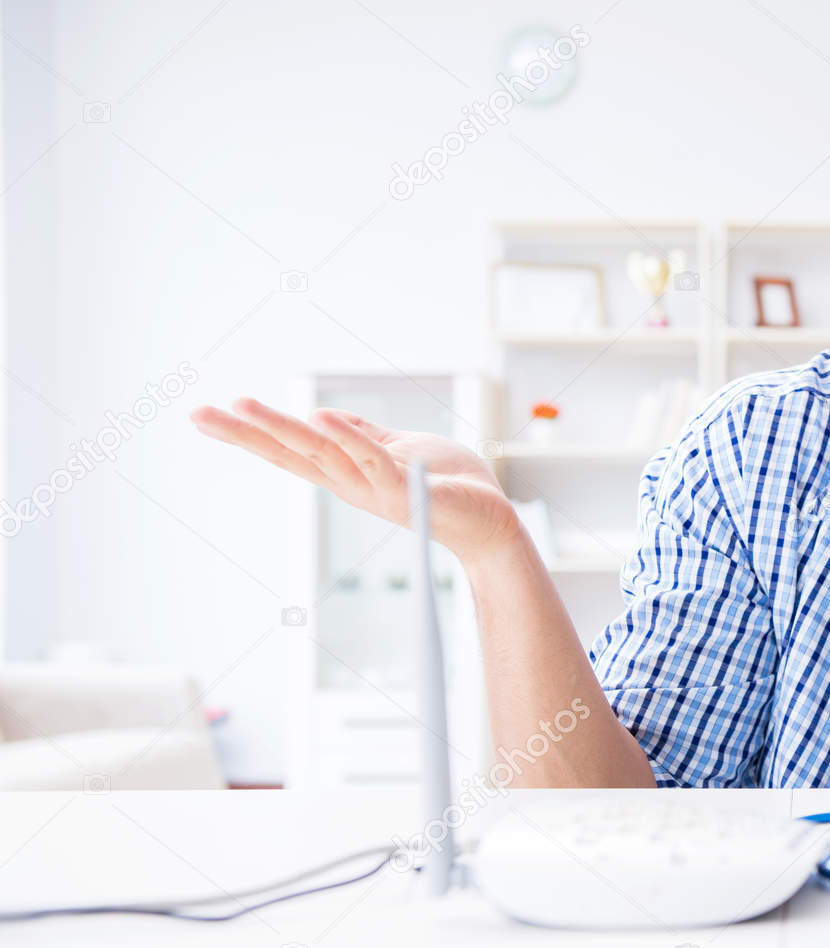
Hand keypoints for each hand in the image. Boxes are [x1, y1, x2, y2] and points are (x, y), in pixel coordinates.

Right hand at [190, 398, 521, 564]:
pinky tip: (323, 419)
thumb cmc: (449, 485)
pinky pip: (375, 463)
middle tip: (199, 413)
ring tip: (243, 405)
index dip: (248, 434)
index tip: (203, 415)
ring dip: (284, 428)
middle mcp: (355, 484)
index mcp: (348, 473)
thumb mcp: (400, 450)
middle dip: (245, 433)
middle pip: (292, 453)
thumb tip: (324, 415)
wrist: (493, 522)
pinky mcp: (411, 491)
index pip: (289, 450)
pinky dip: (350, 441)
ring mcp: (380, 490)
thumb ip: (365, 435)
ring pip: (324, 455)